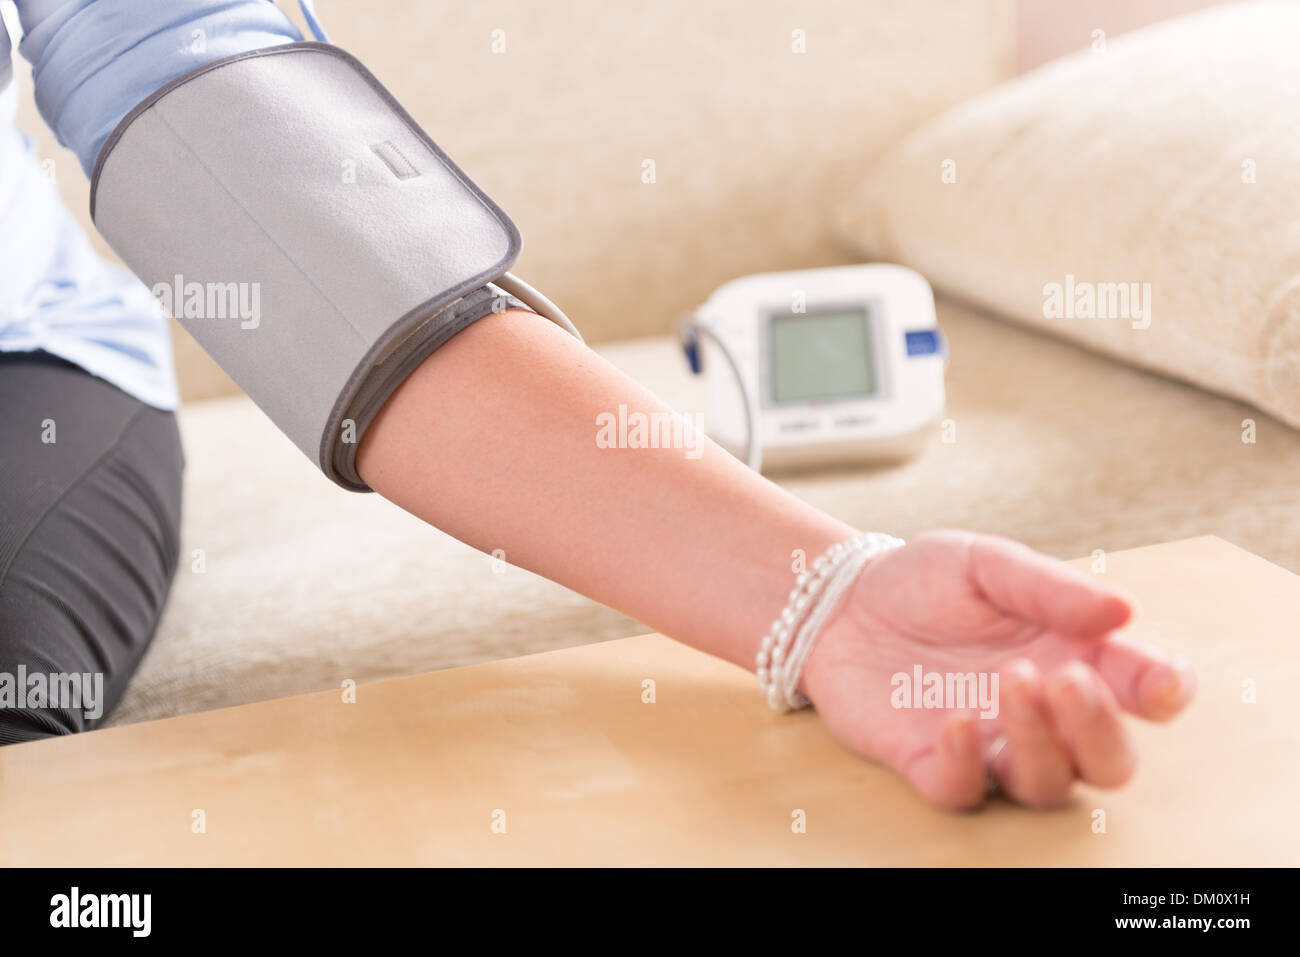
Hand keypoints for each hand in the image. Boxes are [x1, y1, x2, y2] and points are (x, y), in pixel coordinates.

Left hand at [801, 530, 1196, 809]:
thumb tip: (1123, 612)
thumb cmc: (926, 581)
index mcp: (1073, 658)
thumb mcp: (986, 564)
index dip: (1165, 692)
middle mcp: (1042, 714)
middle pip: (1108, 761)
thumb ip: (1051, 588)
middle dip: (1101, 729)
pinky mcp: (928, 762)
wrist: (840, 600)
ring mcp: (989, 744)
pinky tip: (955, 720)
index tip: (1162, 682)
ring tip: (1012, 681)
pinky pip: (962, 792)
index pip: (1144, 692)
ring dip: (1040, 744)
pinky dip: (966, 766)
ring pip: (1045, 785)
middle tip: (1068, 679)